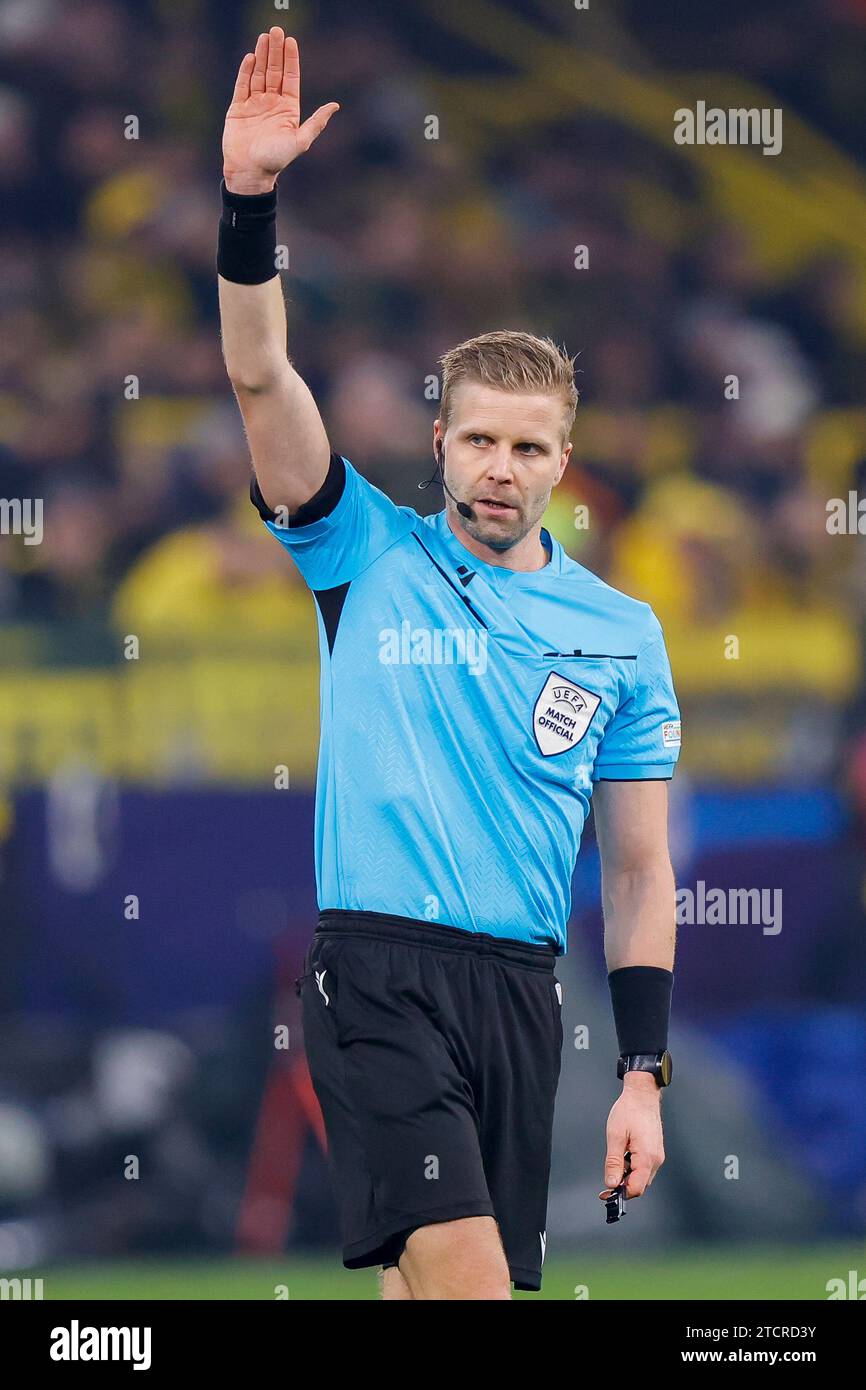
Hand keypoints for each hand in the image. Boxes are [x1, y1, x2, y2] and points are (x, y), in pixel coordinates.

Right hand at [222, 27, 339, 193]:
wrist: (250, 172)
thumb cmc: (276, 159)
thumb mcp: (300, 141)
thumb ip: (317, 122)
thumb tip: (335, 105)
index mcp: (288, 109)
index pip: (290, 78)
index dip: (290, 59)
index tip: (290, 41)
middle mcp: (272, 104)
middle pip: (275, 71)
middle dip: (275, 51)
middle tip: (276, 30)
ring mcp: (255, 104)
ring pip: (259, 74)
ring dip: (262, 56)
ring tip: (264, 37)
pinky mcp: (238, 108)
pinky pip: (242, 85)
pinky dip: (246, 71)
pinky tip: (251, 57)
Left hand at [603, 1072, 664, 1197]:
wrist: (642, 1095)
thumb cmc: (630, 1110)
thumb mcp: (615, 1137)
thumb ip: (614, 1163)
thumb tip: (612, 1183)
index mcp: (646, 1157)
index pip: (636, 1188)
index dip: (621, 1194)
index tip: (608, 1193)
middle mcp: (655, 1159)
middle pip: (640, 1185)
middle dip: (624, 1185)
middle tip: (609, 1175)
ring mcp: (657, 1155)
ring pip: (642, 1177)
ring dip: (628, 1175)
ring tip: (618, 1158)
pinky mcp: (655, 1151)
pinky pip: (645, 1167)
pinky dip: (634, 1167)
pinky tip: (625, 1154)